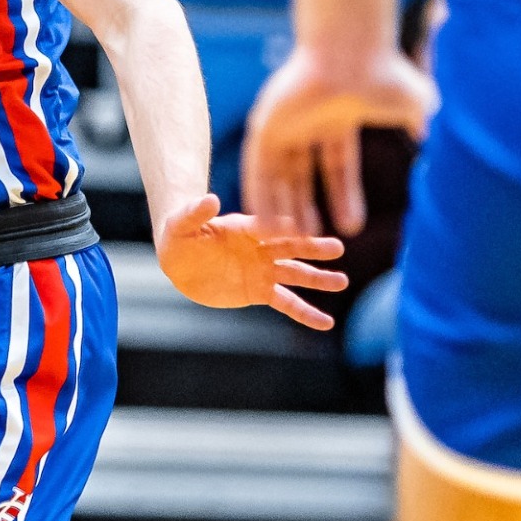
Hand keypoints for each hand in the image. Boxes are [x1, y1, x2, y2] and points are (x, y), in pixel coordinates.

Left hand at [155, 193, 347, 330]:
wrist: (180, 262)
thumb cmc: (179, 236)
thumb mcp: (180, 225)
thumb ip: (195, 213)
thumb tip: (210, 197)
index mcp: (244, 227)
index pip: (267, 225)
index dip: (283, 226)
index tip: (304, 225)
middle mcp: (260, 247)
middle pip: (290, 247)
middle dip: (311, 248)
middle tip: (337, 247)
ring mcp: (263, 270)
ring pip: (295, 275)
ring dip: (318, 279)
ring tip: (341, 281)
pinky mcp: (260, 291)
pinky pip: (287, 303)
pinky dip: (306, 313)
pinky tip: (327, 323)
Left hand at [244, 44, 433, 235]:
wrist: (352, 54)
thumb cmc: (384, 76)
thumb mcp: (414, 106)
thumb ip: (423, 127)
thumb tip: (439, 142)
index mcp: (338, 119)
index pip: (337, 167)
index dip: (343, 197)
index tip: (348, 228)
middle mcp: (307, 122)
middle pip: (302, 174)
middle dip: (307, 207)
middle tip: (314, 238)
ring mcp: (284, 122)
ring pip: (278, 173)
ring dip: (282, 205)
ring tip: (291, 238)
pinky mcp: (264, 123)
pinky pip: (257, 165)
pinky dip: (259, 191)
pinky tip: (264, 218)